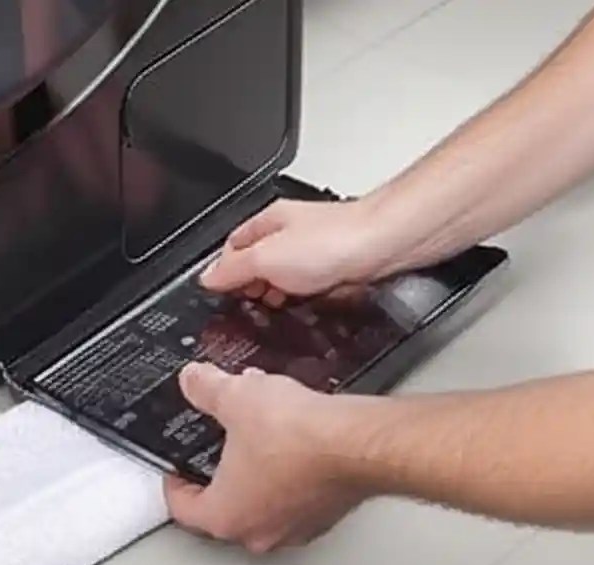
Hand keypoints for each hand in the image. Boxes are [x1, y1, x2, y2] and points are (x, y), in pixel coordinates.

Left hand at [164, 363, 374, 553]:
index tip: (176, 467)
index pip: (182, 508)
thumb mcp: (236, 398)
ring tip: (258, 439)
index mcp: (225, 515)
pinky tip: (295, 443)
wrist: (359, 444)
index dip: (173, 483)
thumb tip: (194, 380)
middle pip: (223, 510)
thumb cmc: (297, 436)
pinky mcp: (327, 517)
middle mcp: (258, 532)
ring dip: (257, 476)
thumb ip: (207, 389)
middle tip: (215, 451)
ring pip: (263, 506)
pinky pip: (296, 500)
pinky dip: (290, 477)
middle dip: (218, 476)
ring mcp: (296, 529)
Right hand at [201, 197, 439, 305]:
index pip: (232, 246)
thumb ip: (234, 269)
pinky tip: (304, 310)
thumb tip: (207, 278)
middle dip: (251, 288)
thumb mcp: (267, 257)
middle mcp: (291, 234)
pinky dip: (304, 300)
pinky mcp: (338, 269)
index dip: (223, 272)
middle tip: (248, 309)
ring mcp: (316, 252)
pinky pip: (311, 288)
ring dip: (278, 296)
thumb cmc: (334, 240)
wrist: (386, 244)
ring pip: (286, 278)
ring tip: (275, 312)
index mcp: (268, 223)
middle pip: (258, 263)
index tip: (220, 296)